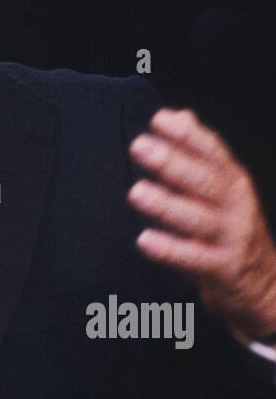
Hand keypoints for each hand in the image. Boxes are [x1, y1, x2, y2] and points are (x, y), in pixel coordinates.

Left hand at [127, 107, 275, 341]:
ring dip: (166, 205)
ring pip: (198, 218)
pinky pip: (194, 258)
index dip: (187, 135)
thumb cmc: (231, 226)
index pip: (212, 151)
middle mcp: (236, 204)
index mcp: (233, 180)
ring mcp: (232, 237)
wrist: (265, 284)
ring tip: (136, 192)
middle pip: (204, 180)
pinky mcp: (223, 268)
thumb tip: (178, 114)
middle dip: (172, 162)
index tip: (158, 120)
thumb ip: (199, 152)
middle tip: (139, 146)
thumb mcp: (223, 186)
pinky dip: (169, 250)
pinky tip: (144, 240)